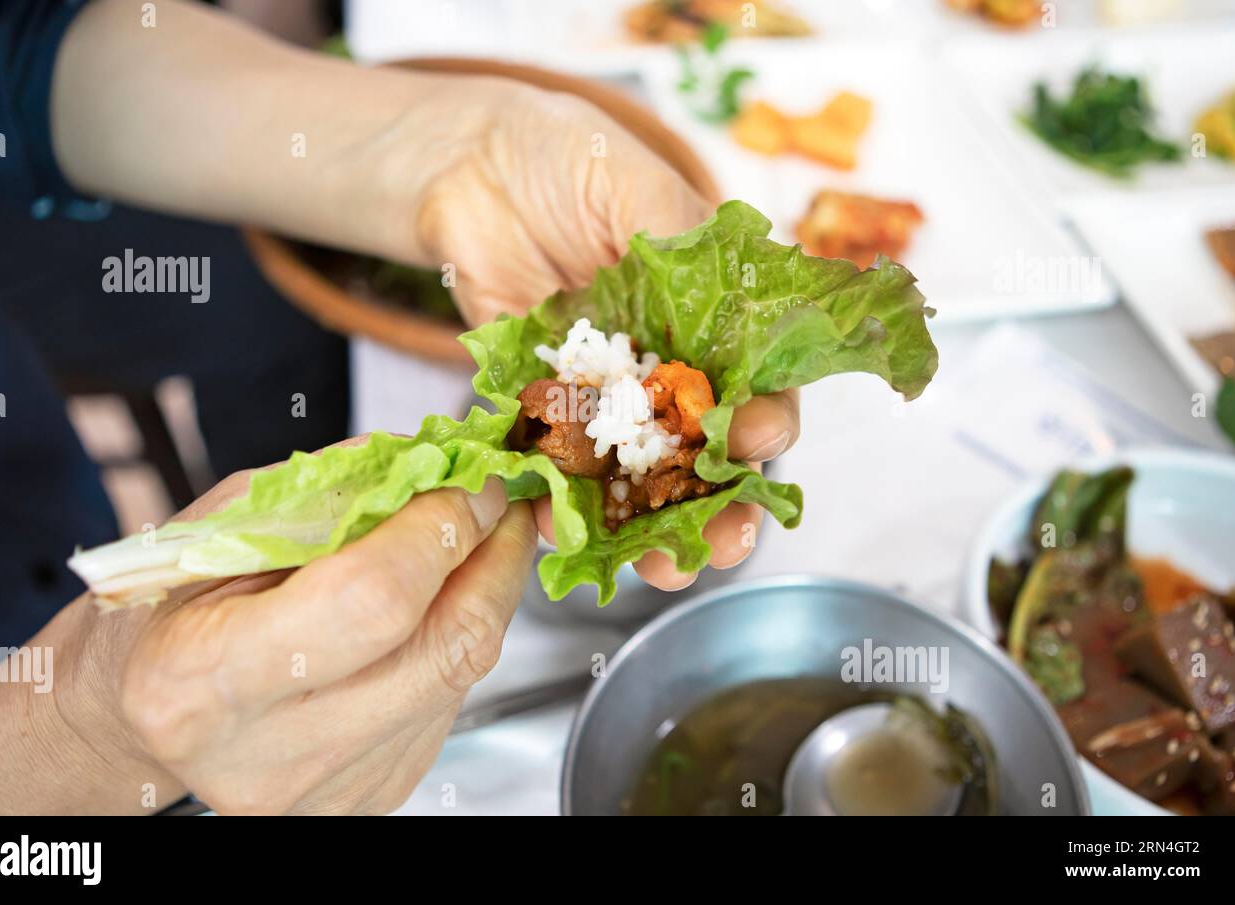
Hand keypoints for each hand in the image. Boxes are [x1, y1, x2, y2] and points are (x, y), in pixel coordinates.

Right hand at [122, 473, 531, 814]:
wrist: (149, 711)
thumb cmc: (170, 611)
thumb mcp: (216, 527)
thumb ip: (325, 492)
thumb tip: (428, 461)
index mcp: (203, 679)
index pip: (374, 599)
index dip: (441, 530)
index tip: (471, 481)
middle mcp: (269, 754)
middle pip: (444, 644)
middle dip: (491, 555)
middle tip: (500, 499)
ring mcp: (328, 787)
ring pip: (462, 670)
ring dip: (486, 590)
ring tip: (471, 539)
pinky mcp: (372, 793)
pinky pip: (450, 700)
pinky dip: (454, 635)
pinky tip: (429, 606)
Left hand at [410, 79, 799, 588]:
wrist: (473, 168)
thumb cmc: (568, 160)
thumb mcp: (642, 189)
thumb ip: (692, 248)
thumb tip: (743, 308)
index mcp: (711, 324)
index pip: (756, 386)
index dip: (762, 421)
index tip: (753, 441)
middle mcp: (665, 372)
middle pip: (704, 455)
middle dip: (719, 505)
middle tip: (722, 542)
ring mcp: (604, 399)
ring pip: (637, 480)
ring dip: (652, 529)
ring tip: (661, 567)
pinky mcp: (542, 411)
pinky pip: (556, 468)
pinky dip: (559, 504)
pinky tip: (562, 529)